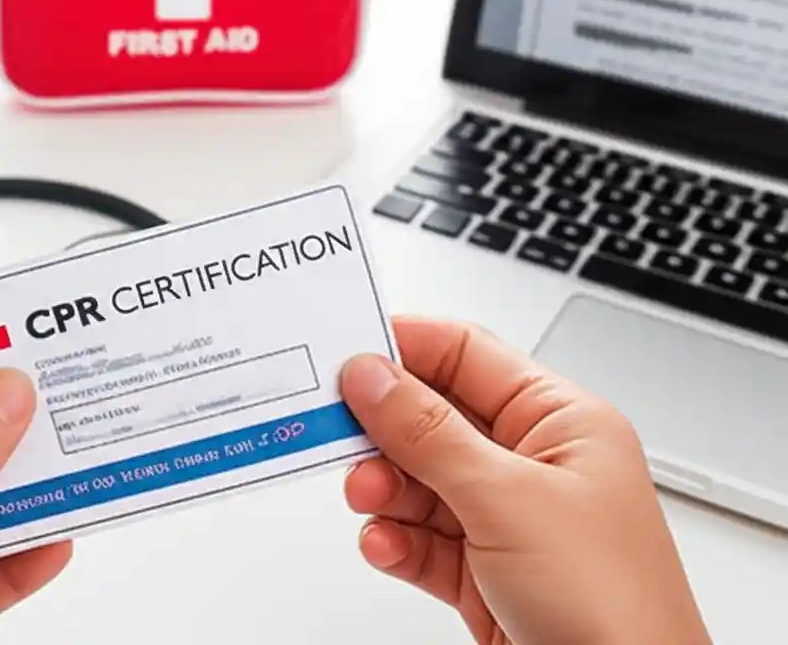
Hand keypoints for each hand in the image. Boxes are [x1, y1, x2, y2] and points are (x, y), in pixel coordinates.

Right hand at [341, 317, 709, 644]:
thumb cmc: (614, 604)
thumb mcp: (508, 500)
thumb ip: (428, 434)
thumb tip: (372, 377)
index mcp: (560, 421)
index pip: (468, 355)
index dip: (405, 347)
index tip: (345, 352)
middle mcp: (533, 464)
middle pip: (431, 418)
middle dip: (383, 431)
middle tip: (337, 433)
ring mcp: (506, 519)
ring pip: (418, 481)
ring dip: (384, 490)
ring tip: (368, 499)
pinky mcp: (483, 571)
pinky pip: (419, 538)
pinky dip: (395, 540)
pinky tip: (386, 544)